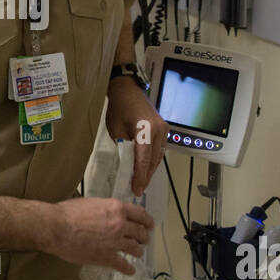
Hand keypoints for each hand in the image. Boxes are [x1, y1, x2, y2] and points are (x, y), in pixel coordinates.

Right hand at [45, 197, 154, 273]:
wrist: (57, 228)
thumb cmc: (67, 213)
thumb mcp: (91, 202)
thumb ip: (104, 208)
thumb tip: (107, 212)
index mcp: (116, 208)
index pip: (140, 214)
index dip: (147, 220)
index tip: (149, 224)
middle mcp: (119, 224)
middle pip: (140, 232)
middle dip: (143, 237)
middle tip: (143, 239)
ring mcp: (115, 242)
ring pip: (135, 249)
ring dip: (138, 251)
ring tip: (137, 253)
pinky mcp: (107, 257)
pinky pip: (123, 265)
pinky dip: (128, 268)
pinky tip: (130, 270)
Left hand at [105, 78, 168, 195]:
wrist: (127, 89)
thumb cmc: (119, 107)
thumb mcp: (116, 130)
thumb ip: (123, 148)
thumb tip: (127, 165)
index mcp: (146, 129)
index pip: (144, 159)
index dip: (140, 176)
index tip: (136, 189)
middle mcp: (159, 130)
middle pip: (153, 160)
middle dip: (145, 176)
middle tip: (137, 190)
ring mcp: (163, 129)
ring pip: (158, 156)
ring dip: (150, 170)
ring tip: (141, 182)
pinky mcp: (163, 129)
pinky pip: (159, 149)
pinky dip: (152, 160)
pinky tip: (146, 168)